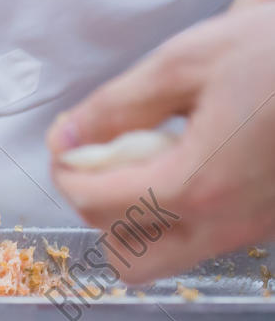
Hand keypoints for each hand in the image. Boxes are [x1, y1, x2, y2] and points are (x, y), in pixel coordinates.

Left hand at [47, 0, 274, 282]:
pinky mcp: (270, 222)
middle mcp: (225, 222)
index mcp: (196, 183)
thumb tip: (66, 136)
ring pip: (166, 259)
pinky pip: (205, 240)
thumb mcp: (189, 60)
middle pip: (124, 256)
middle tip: (103, 161)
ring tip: (148, 166)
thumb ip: (117, 105)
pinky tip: (192, 163)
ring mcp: (252, 229)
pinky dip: (181, 216)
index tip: (68, 142)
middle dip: (99, 210)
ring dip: (140, 224)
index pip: (92, 201)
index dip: (66, 170)